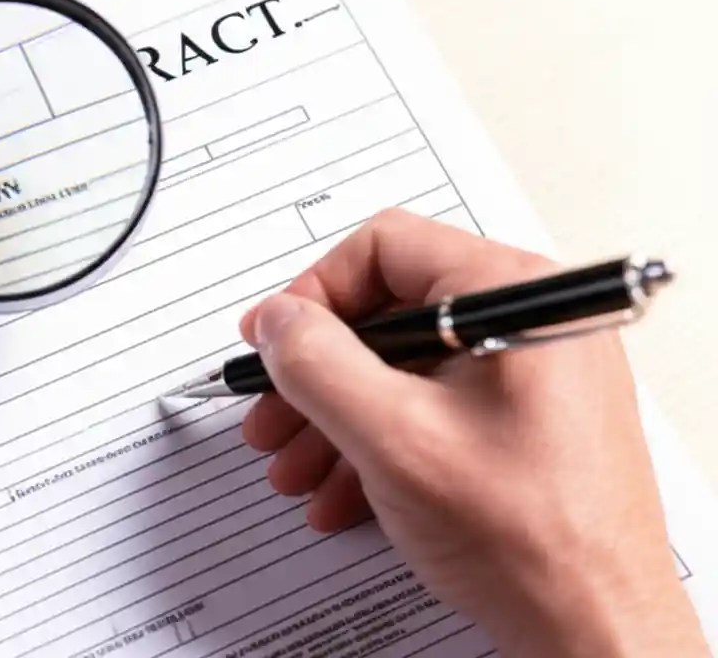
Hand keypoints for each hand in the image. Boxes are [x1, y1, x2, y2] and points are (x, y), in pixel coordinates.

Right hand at [239, 209, 709, 656]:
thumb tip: (278, 320)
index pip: (385, 249)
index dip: (313, 295)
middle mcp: (528, 321)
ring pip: (404, 370)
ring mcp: (531, 374)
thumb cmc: (529, 538)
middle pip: (388, 316)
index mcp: (511, 296)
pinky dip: (379, 444)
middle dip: (316, 375)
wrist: (595, 628)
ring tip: (298, 468)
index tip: (273, 340)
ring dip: (336, 418)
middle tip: (275, 416)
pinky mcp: (525, 422)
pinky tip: (344, 492)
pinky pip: (433, 410)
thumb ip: (317, 365)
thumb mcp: (391, 438)